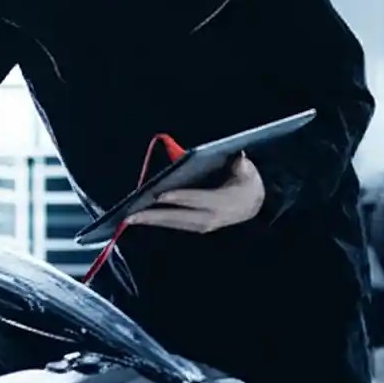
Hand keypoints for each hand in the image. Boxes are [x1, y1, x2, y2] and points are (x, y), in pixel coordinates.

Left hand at [125, 152, 263, 232]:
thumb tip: (238, 156)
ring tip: (129, 218)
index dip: (178, 197)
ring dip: (152, 221)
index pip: (196, 199)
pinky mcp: (198, 227)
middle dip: (155, 216)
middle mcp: (211, 217)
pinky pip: (175, 224)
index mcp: (222, 201)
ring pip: (174, 223)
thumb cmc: (246, 181)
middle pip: (179, 217)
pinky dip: (158, 221)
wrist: (254, 204)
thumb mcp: (247, 171)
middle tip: (131, 215)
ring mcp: (204, 225)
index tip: (159, 195)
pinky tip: (142, 217)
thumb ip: (242, 165)